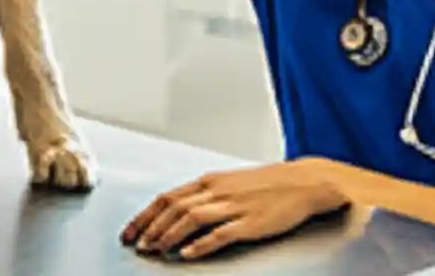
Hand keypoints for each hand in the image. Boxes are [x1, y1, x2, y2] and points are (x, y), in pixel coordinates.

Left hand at [120, 158, 348, 260]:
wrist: (305, 182)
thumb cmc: (269, 185)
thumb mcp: (232, 184)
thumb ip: (206, 196)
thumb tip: (178, 213)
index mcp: (211, 181)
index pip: (167, 197)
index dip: (144, 215)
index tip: (129, 231)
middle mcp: (218, 190)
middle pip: (174, 207)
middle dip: (150, 227)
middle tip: (137, 245)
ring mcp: (234, 205)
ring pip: (191, 218)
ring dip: (169, 235)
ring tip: (156, 250)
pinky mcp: (250, 222)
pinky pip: (220, 234)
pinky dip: (201, 244)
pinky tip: (189, 253)